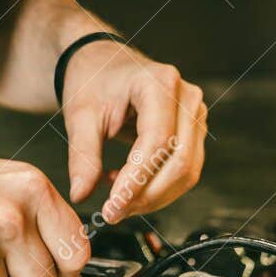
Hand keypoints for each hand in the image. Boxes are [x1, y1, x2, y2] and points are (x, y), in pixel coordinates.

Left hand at [60, 40, 206, 219]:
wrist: (102, 63)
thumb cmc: (94, 80)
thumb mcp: (81, 115)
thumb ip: (82, 155)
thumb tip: (81, 195)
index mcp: (160, 84)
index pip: (157, 142)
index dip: (137, 180)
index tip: (112, 206)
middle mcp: (187, 98)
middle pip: (180, 161)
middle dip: (147, 196)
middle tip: (112, 213)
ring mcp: (194, 114)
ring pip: (187, 171)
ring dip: (153, 196)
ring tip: (116, 201)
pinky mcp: (192, 131)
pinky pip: (184, 169)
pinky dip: (157, 186)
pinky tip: (126, 184)